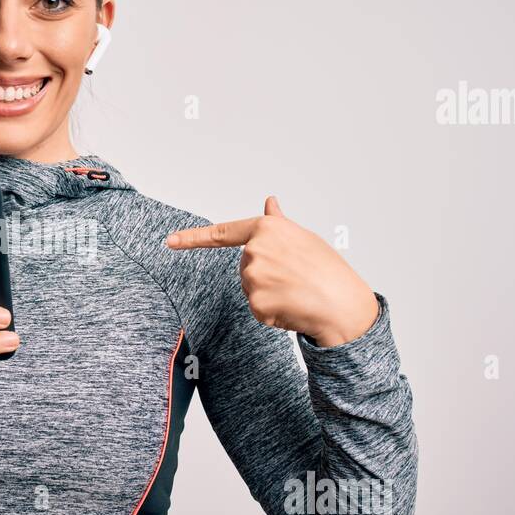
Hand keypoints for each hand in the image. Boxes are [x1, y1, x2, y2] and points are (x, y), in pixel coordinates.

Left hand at [164, 196, 378, 346]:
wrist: (343, 303)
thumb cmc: (327, 269)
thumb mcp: (303, 238)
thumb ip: (277, 224)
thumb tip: (269, 202)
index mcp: (266, 229)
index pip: (223, 233)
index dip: (193, 238)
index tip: (170, 240)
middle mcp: (255, 251)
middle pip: (245, 267)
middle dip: (266, 274)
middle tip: (295, 277)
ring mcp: (253, 278)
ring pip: (250, 289)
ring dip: (269, 294)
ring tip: (296, 291)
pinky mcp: (256, 304)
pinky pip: (257, 308)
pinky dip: (272, 312)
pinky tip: (293, 306)